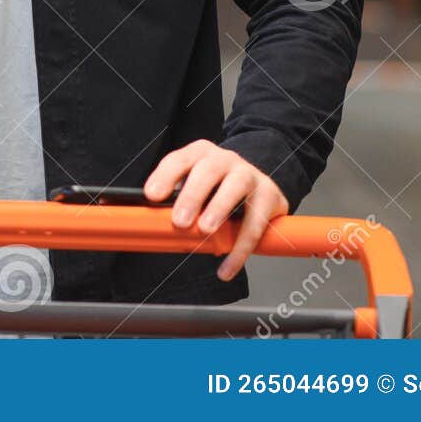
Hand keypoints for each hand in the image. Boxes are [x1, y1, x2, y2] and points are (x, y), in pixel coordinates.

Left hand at [143, 140, 288, 280]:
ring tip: (205, 231)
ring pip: (235, 186)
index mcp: (200, 154)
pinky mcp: (269, 195)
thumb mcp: (195, 187)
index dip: (164, 176)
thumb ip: (176, 201)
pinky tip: (227, 267)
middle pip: (207, 170)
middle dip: (192, 195)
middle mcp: (225, 159)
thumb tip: (151, 225)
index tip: (151, 196)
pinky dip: (240, 248)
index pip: (179, 160)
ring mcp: (249, 174)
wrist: (258, 184)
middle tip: (179, 221)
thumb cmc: (217, 189)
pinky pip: (255, 222)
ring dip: (219, 208)